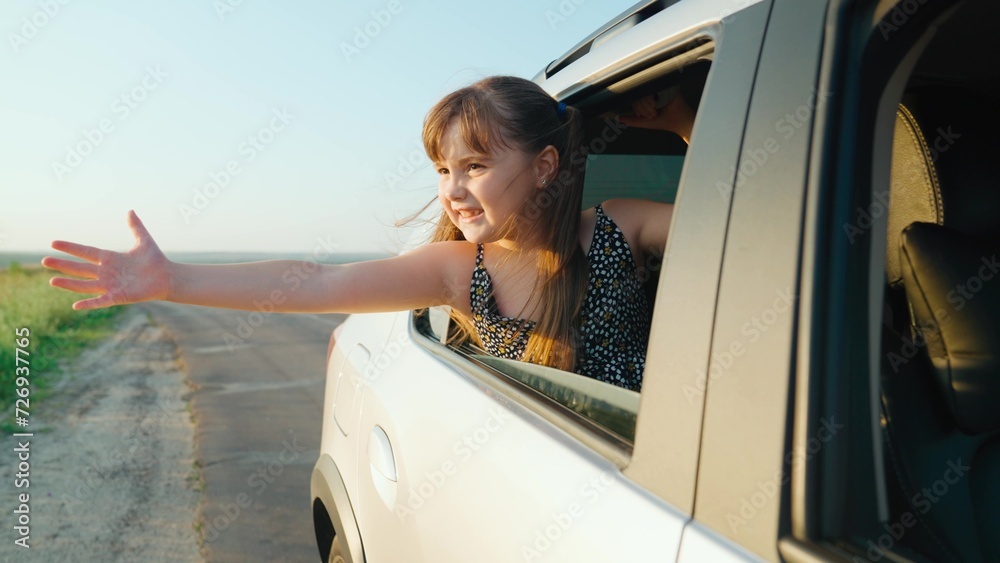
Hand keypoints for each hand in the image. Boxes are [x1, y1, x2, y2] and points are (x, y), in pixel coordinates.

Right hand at [42, 210, 172, 309]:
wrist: (167, 277)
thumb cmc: (155, 260)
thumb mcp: (144, 241)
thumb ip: (136, 227)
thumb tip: (130, 210)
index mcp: (110, 258)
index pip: (86, 252)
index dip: (71, 247)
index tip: (53, 243)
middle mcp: (107, 272)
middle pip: (80, 268)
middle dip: (63, 265)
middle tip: (44, 261)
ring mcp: (111, 285)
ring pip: (85, 285)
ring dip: (69, 284)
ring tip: (52, 281)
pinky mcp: (118, 297)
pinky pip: (101, 301)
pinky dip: (89, 303)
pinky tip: (75, 305)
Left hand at [617, 92, 695, 143]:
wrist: (679, 121)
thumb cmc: (664, 121)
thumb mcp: (645, 122)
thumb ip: (632, 120)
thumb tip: (619, 118)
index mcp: (647, 99)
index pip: (635, 99)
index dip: (638, 108)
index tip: (646, 116)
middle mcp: (651, 92)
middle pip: (638, 96)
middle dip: (643, 109)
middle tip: (653, 115)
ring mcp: (657, 88)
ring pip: (642, 93)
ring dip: (647, 106)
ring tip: (656, 112)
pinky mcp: (664, 86)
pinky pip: (650, 90)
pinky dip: (650, 101)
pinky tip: (656, 106)